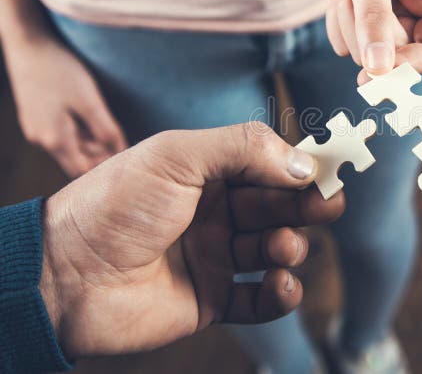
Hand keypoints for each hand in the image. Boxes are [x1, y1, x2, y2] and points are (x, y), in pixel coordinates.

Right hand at [3, 34, 126, 176]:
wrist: (29, 43)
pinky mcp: (36, 117)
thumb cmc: (61, 70)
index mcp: (54, 140)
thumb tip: (121, 152)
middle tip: (119, 140)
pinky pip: (60, 134)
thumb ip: (105, 130)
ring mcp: (36, 128)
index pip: (82, 171)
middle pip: (75, 161)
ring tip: (107, 127)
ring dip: (89, 143)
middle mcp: (41, 140)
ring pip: (68, 148)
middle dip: (98, 156)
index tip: (124, 154)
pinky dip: (78, 132)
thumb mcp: (89, 101)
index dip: (104, 166)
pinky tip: (90, 118)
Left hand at [38, 122, 343, 359]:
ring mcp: (214, 257)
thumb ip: (243, 149)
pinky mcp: (211, 300)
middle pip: (279, 205)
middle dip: (306, 205)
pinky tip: (281, 285)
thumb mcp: (176, 156)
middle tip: (328, 205)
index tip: (329, 169)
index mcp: (206, 172)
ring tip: (283, 248)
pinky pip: (259, 299)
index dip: (300, 165)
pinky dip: (280, 295)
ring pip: (274, 249)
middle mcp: (214, 212)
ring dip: (291, 247)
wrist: (65, 276)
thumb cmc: (115, 205)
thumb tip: (303, 162)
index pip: (267, 164)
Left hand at [280, 0, 421, 82]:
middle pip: (399, 57)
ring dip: (350, 24)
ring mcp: (389, 9)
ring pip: (370, 52)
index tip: (375, 74)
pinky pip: (350, 43)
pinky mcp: (360, 11)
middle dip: (369, 34)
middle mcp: (419, 4)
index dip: (408, 67)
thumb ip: (373, 20)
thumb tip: (379, 72)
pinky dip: (336, 24)